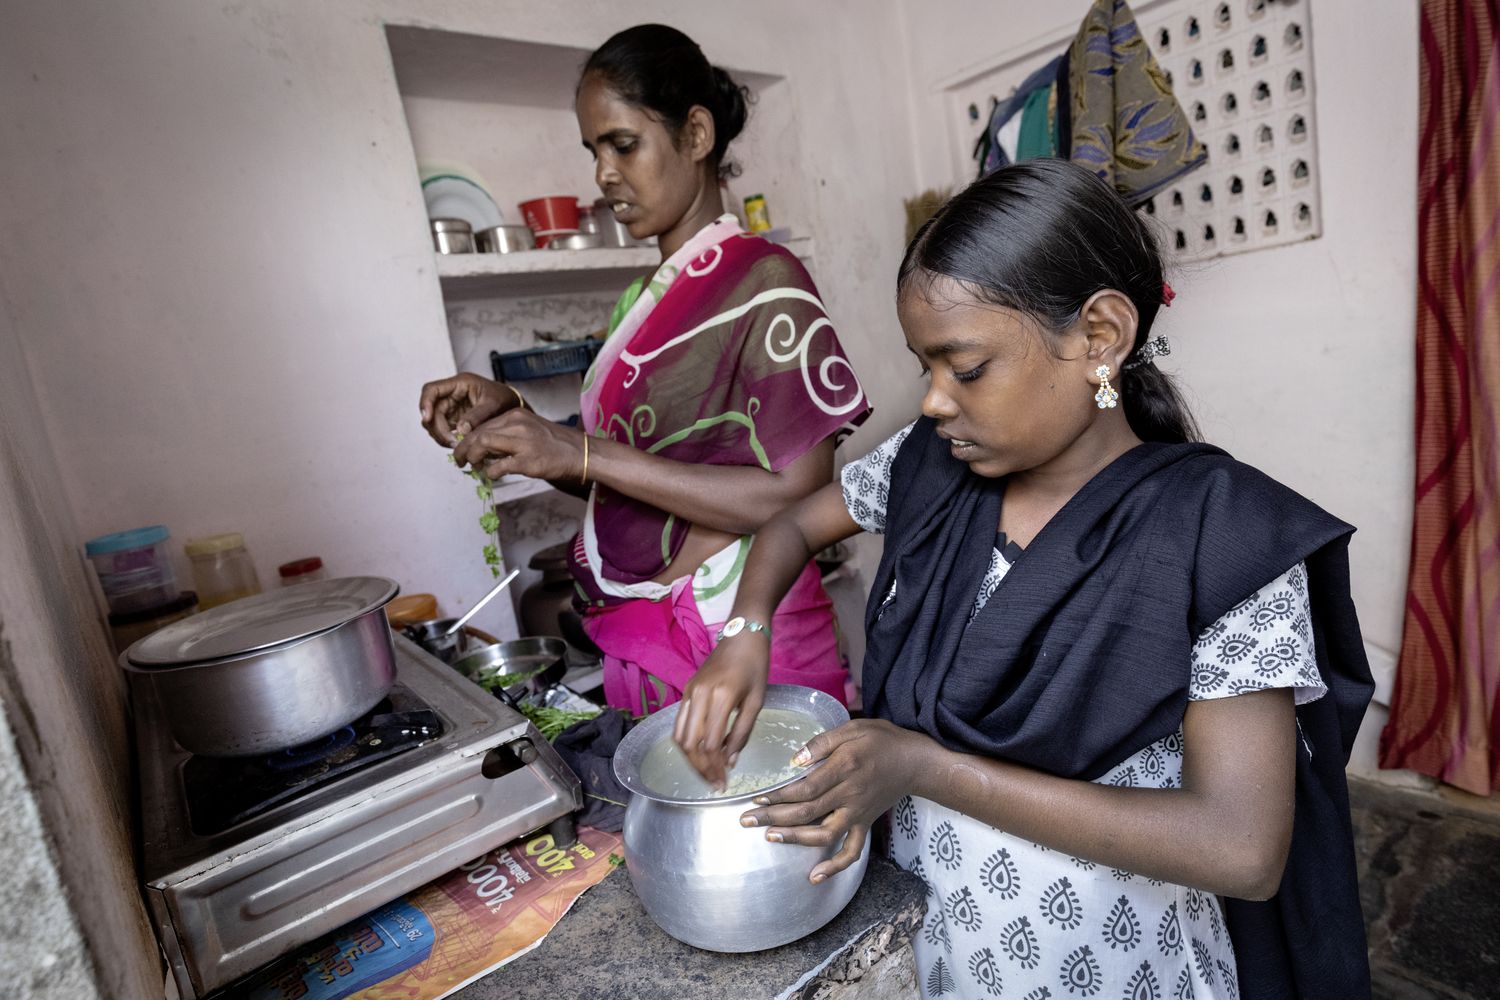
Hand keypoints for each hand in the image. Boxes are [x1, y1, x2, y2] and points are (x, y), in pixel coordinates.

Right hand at [418, 373, 516, 446]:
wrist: (513, 405)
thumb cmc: (504, 399)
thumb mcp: (493, 406)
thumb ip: (477, 416)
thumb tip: (460, 429)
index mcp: (460, 384)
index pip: (432, 389)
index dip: (425, 403)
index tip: (428, 418)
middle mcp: (452, 394)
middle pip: (432, 409)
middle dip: (437, 427)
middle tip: (450, 441)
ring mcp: (452, 406)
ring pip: (435, 421)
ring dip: (440, 434)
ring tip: (455, 445)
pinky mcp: (454, 418)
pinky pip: (443, 428)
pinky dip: (446, 437)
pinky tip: (456, 444)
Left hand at [451, 408, 585, 482]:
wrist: (579, 452)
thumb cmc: (555, 444)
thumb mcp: (528, 429)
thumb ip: (506, 435)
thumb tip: (482, 448)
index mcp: (516, 416)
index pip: (482, 425)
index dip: (468, 438)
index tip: (464, 449)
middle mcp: (517, 424)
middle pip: (479, 433)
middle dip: (463, 448)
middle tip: (459, 460)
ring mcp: (523, 442)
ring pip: (484, 444)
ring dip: (472, 457)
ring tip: (471, 466)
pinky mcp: (528, 461)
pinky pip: (499, 466)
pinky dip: (490, 472)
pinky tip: (491, 475)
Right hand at [674, 636, 771, 787]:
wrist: (742, 635)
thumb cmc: (755, 666)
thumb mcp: (756, 701)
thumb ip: (742, 733)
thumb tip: (730, 761)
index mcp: (721, 697)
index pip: (710, 743)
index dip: (715, 767)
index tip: (724, 782)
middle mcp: (699, 695)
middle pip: (690, 743)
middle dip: (700, 768)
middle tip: (714, 783)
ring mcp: (689, 692)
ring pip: (679, 735)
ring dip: (690, 758)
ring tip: (706, 771)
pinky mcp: (686, 690)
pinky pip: (679, 723)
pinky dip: (686, 742)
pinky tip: (699, 752)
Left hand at [739, 719, 935, 882]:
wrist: (914, 761)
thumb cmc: (882, 740)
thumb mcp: (853, 728)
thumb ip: (822, 743)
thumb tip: (795, 761)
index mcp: (845, 768)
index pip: (806, 787)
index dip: (779, 795)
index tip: (757, 798)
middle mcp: (850, 795)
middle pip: (807, 812)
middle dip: (774, 817)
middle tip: (746, 820)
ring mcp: (858, 813)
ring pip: (824, 834)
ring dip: (795, 839)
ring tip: (770, 837)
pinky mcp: (865, 824)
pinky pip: (852, 851)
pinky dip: (834, 867)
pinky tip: (814, 877)